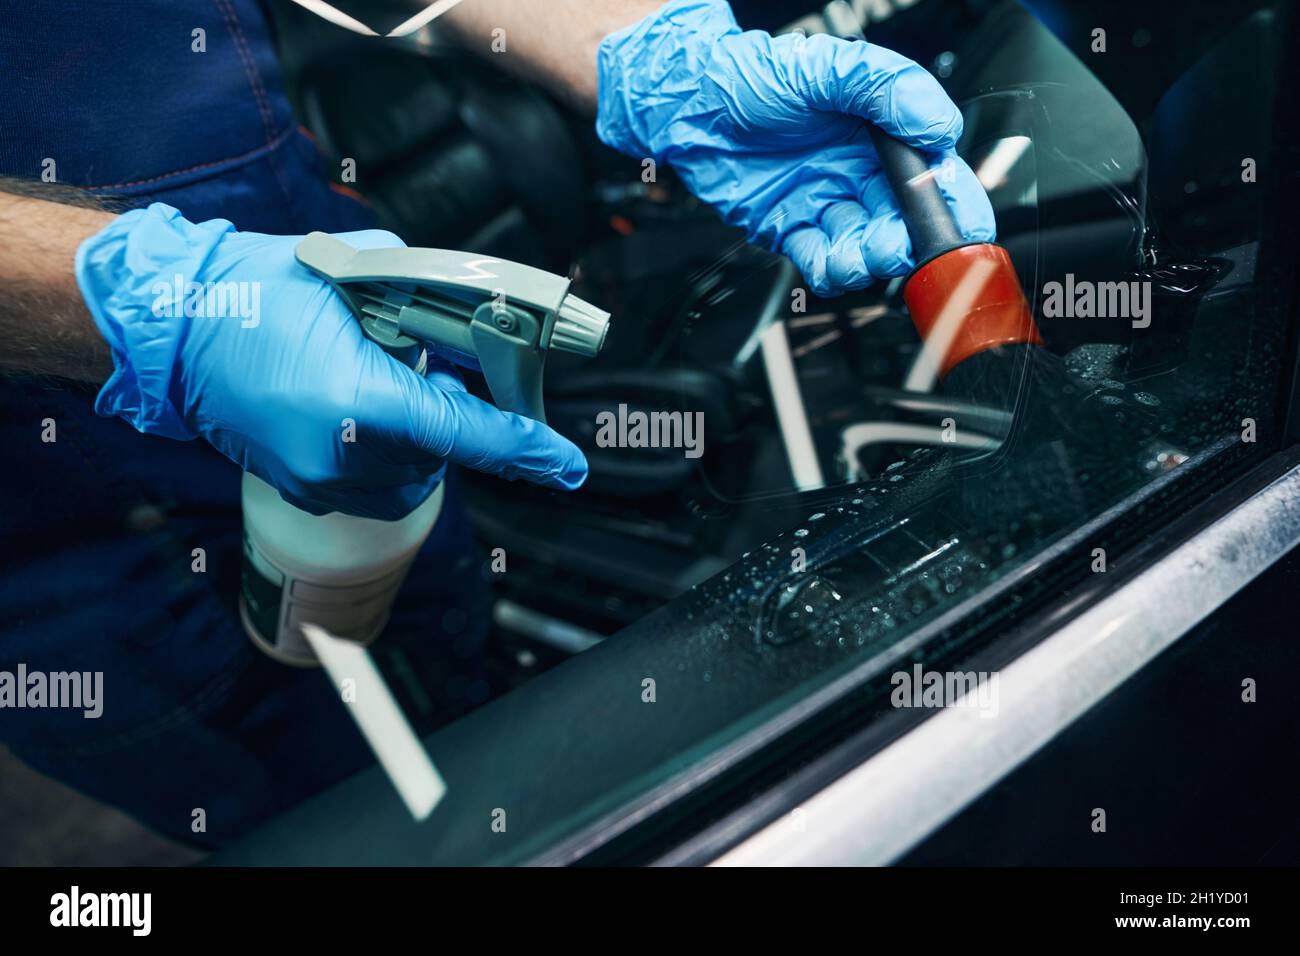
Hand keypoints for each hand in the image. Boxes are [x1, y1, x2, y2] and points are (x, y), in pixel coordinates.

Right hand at [76, 203, 586, 518]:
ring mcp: (319, 481)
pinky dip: (390, 453)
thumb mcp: (353, 280)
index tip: (566, 464)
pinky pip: (376, 485)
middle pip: (443, 453)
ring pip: (414, 474)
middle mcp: (342, 455)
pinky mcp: (304, 489)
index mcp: (359, 400)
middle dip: (458, 419)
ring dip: (423, 438)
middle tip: (447, 373)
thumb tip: (475, 325)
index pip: (465, 432)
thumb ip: (425, 303)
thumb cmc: (255, 292)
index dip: (524, 448)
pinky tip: (367, 411)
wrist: (174, 327)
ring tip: (388, 383)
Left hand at [596, 0, 994, 295]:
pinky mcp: (793, 229)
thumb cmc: (755, 74)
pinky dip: (829, 269)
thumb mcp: (829, 67)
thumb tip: (940, 129)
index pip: (936, 177)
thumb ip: (889, 89)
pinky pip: (822, 262)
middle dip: (907, 244)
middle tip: (895, 246)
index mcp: (883, 135)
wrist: (689, 101)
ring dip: (867, 260)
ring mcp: (828, 202)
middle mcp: (861, 173)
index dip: (954, 204)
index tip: (961, 228)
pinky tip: (824, 256)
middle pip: (904, 224)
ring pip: (866, 250)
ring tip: (854, 253)